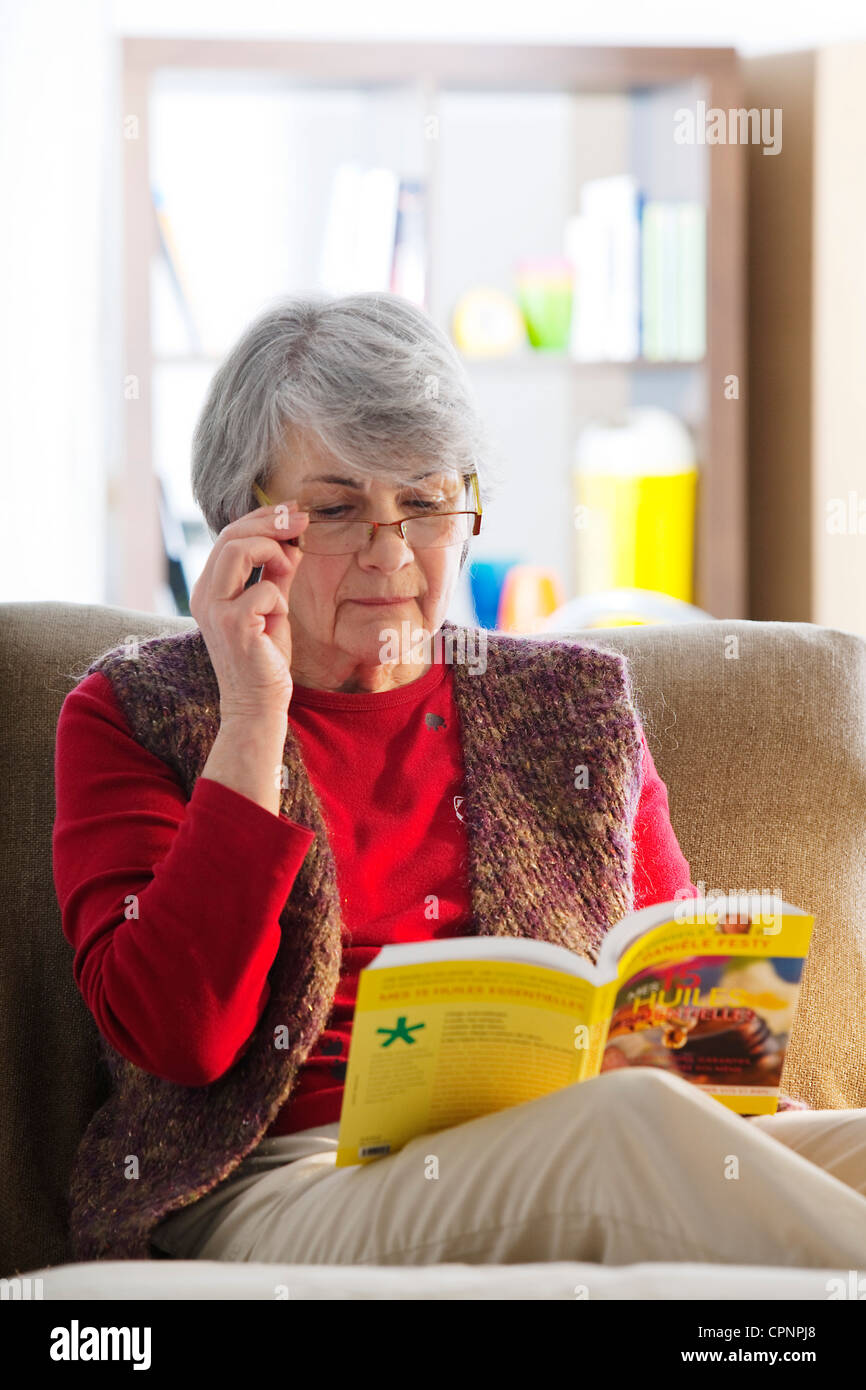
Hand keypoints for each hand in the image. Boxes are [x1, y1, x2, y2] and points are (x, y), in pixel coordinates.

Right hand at [189, 502, 308, 720]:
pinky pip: (264, 590)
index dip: (262, 517)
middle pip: (231, 535)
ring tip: (289, 568)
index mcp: (209, 587)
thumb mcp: (272, 606)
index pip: (229, 536)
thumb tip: (292, 542)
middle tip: (302, 520)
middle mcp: (204, 595)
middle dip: (271, 521)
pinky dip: (279, 599)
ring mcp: (214, 610)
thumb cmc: (264, 658)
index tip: (293, 512)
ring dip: (273, 550)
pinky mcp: (233, 626)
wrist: (258, 704)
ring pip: (239, 551)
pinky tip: (278, 619)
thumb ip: (277, 574)